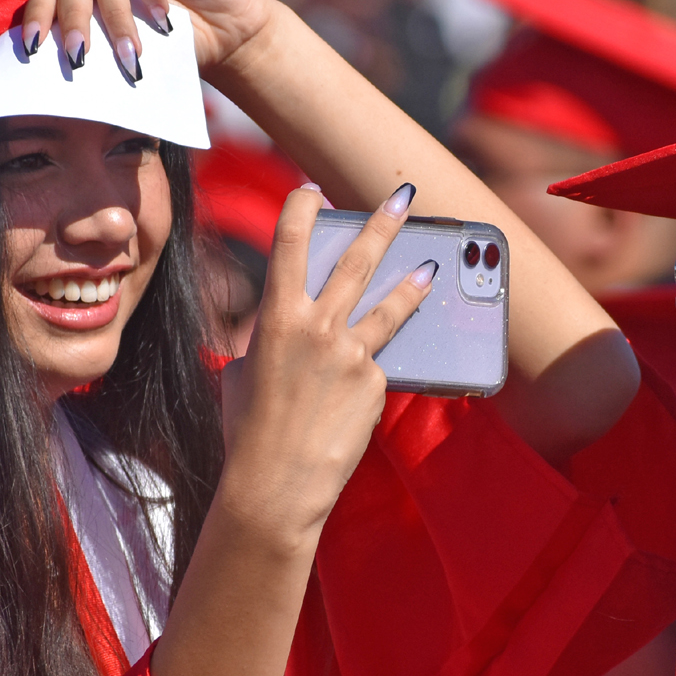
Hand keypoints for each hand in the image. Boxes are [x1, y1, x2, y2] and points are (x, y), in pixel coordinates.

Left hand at [20, 0, 273, 76]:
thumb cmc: (177, 48)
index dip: (38, 16)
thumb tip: (64, 71)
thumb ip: (99, 48)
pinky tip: (163, 19)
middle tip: (80, 57)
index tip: (35, 49)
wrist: (230, 35)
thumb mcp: (129, 50)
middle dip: (74, 20)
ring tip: (130, 52)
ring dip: (116, 14)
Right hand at [216, 181, 433, 544]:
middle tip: (403, 196)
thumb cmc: (248, 430)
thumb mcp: (244, 371)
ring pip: (390, 306)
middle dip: (382, 223)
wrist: (276, 483)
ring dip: (412, 282)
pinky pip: (376, 365)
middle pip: (357, 261)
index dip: (301, 210)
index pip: (290, 244)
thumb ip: (267, 340)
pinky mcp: (374, 383)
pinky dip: (367, 371)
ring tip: (431, 265)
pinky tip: (351, 396)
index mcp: (275, 317)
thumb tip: (287, 332)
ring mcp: (351, 354)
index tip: (311, 191)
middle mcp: (317, 327)